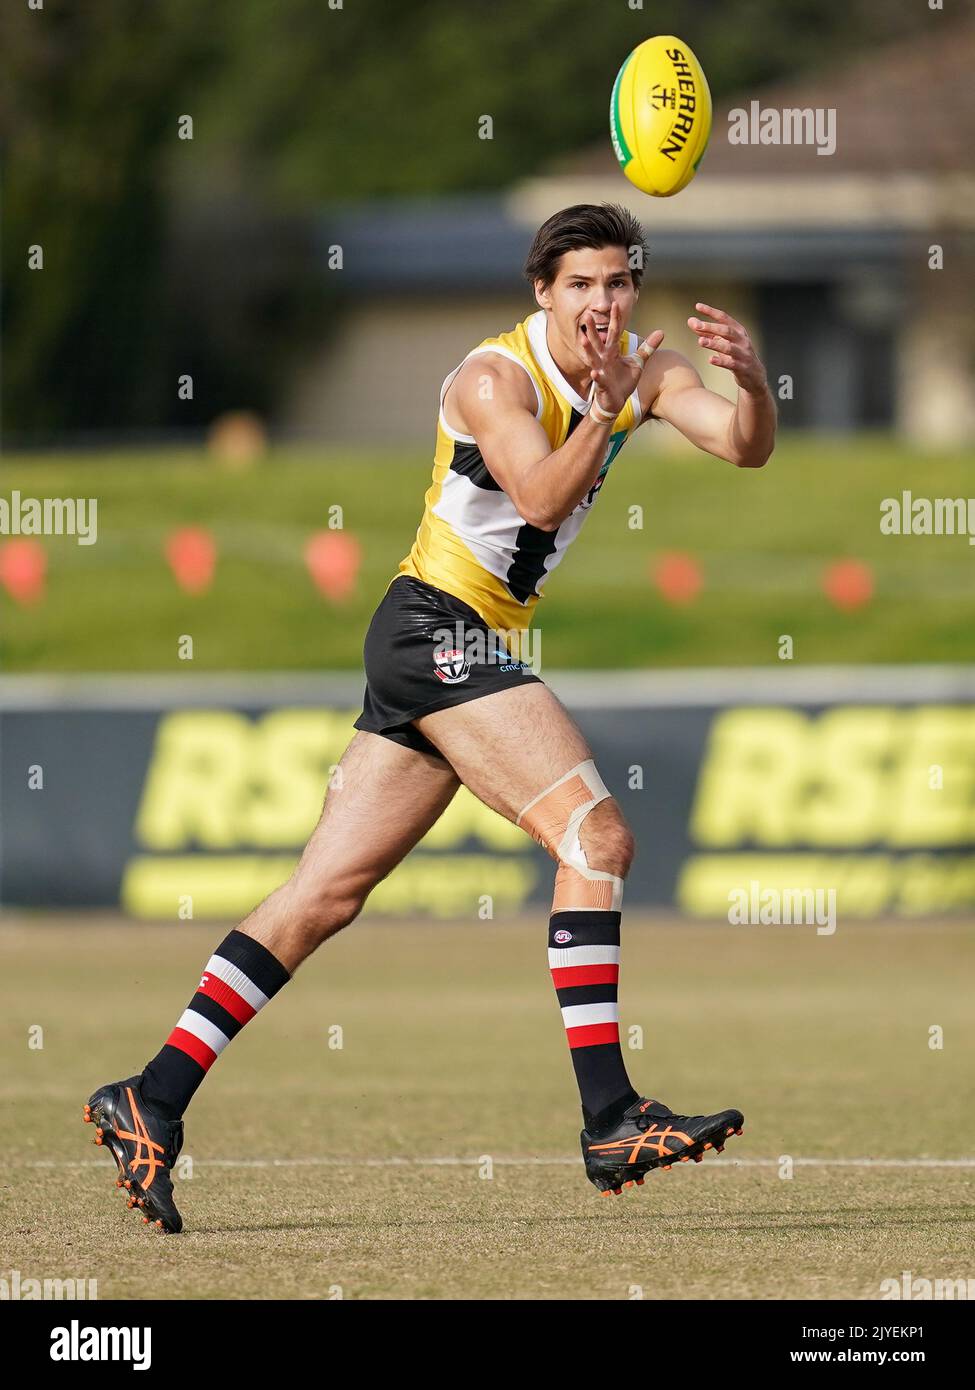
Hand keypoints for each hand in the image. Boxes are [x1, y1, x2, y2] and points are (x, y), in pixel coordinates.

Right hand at [579, 302, 663, 417]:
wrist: (616, 401)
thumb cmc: (624, 381)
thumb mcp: (638, 362)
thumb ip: (648, 347)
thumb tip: (661, 332)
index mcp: (613, 351)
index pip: (614, 332)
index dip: (615, 319)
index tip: (615, 304)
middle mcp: (604, 359)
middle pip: (598, 341)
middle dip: (593, 329)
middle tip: (588, 315)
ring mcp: (601, 371)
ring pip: (593, 358)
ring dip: (588, 349)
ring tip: (583, 339)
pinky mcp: (602, 385)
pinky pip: (599, 380)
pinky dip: (597, 377)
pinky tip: (594, 373)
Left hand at [687, 302, 766, 393]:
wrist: (754, 375)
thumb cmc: (735, 355)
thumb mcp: (723, 342)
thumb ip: (707, 332)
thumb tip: (691, 321)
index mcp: (738, 330)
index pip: (724, 317)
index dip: (711, 311)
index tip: (697, 306)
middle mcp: (742, 340)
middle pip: (726, 330)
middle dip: (711, 327)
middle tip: (696, 325)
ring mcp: (743, 354)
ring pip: (728, 347)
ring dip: (714, 344)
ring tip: (700, 341)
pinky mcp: (741, 367)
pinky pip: (730, 364)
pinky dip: (720, 361)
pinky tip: (710, 359)